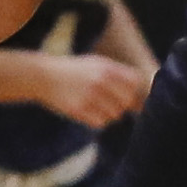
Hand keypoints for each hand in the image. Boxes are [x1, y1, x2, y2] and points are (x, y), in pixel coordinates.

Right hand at [32, 53, 150, 127]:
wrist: (44, 76)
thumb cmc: (75, 71)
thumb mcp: (96, 64)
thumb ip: (118, 76)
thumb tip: (142, 99)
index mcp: (106, 67)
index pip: (135, 83)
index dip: (133, 90)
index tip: (127, 95)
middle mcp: (100, 81)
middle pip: (127, 101)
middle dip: (122, 104)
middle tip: (109, 101)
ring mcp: (90, 96)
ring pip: (115, 114)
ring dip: (109, 113)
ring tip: (95, 104)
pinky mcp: (79, 109)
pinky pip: (100, 122)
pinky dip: (97, 120)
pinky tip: (87, 110)